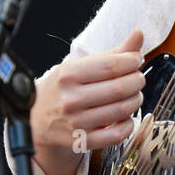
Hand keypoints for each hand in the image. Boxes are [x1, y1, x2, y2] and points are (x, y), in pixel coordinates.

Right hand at [31, 28, 145, 174]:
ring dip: (136, 100)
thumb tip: (139, 34)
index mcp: (68, 74)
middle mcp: (70, 99)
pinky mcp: (82, 141)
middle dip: (137, 81)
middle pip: (120, 88)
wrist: (36, 120)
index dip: (132, 61)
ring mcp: (76, 122)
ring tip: (133, 95)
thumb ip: (112, 53)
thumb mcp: (78, 66)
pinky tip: (125, 117)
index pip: (112, 65)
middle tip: (137, 78)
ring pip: (122, 110)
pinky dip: (128, 125)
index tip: (135, 60)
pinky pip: (117, 135)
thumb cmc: (61, 90)